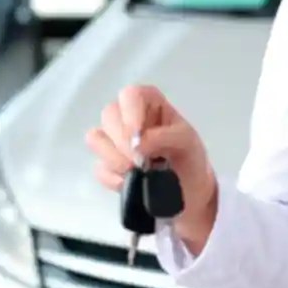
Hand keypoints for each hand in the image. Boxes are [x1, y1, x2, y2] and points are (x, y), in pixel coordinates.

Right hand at [87, 84, 218, 252]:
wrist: (190, 193)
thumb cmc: (191, 158)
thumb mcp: (187, 141)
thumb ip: (164, 136)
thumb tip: (137, 144)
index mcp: (149, 103)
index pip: (130, 94)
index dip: (130, 113)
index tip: (138, 136)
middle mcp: (129, 117)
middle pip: (109, 115)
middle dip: (123, 140)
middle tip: (141, 159)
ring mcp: (115, 141)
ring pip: (96, 138)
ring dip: (115, 158)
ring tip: (137, 171)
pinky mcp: (108, 165)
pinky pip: (98, 168)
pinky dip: (114, 178)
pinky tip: (131, 183)